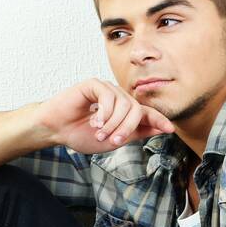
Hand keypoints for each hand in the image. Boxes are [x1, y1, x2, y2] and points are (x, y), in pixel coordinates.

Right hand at [34, 78, 174, 153]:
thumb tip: (162, 129)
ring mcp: (106, 90)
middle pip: (136, 110)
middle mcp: (117, 98)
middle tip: (113, 141)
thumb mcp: (112, 140)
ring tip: (99, 133)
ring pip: (124, 104)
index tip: (170, 129)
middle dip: (127, 128)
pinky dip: (104, 112)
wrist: (55, 130)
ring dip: (113, 123)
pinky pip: (108, 96)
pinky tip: (95, 121)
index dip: (158, 120)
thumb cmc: (79, 134)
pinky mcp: (94, 84)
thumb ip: (136, 133)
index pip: (145, 113)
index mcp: (123, 111)